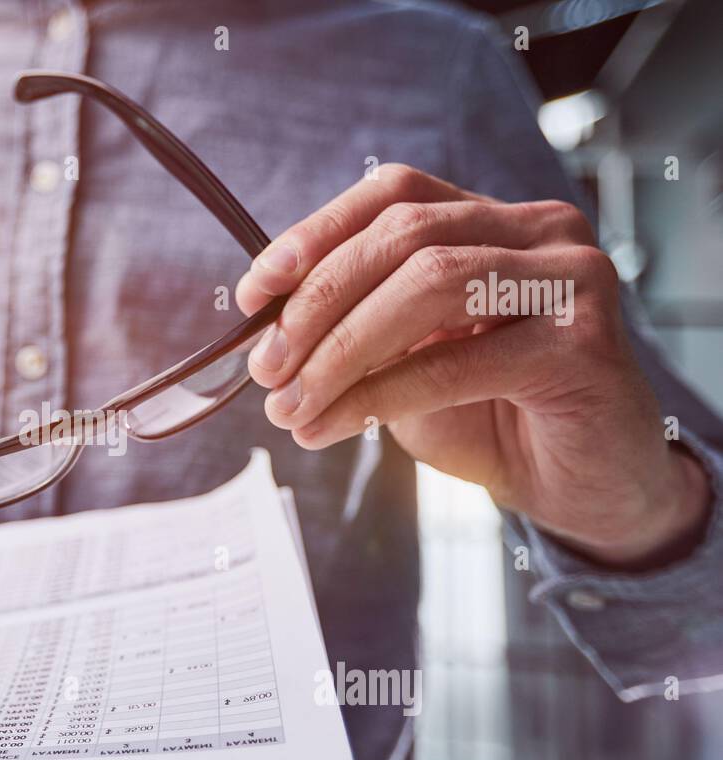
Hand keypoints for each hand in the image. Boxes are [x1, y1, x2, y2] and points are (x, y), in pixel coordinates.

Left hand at [236, 163, 709, 568]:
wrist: (583, 488)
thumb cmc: (490, 418)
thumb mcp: (407, 360)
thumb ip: (356, 328)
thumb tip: (267, 329)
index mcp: (492, 221)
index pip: (395, 194)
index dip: (316, 234)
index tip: (253, 293)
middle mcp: (539, 232)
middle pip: (406, 235)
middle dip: (318, 302)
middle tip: (265, 368)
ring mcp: (570, 278)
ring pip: (431, 283)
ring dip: (341, 349)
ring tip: (289, 404)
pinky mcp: (582, 343)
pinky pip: (457, 360)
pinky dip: (379, 395)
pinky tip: (330, 426)